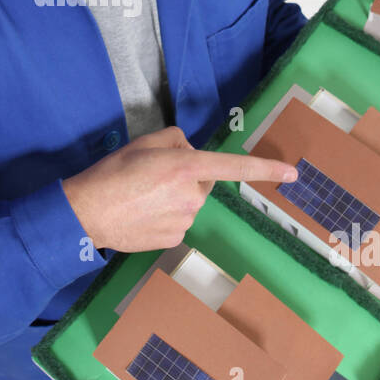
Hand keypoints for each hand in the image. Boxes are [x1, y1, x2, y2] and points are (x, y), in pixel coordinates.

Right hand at [62, 124, 297, 254]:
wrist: (87, 213)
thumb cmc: (113, 173)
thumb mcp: (144, 142)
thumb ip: (176, 139)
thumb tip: (189, 148)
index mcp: (186, 167)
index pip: (234, 167)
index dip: (265, 168)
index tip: (292, 173)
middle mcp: (192, 196)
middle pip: (202, 183)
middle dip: (186, 178)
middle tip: (152, 178)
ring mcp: (185, 221)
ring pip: (189, 204)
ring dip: (173, 198)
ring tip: (141, 197)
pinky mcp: (175, 240)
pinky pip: (178, 222)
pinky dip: (164, 217)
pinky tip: (142, 214)